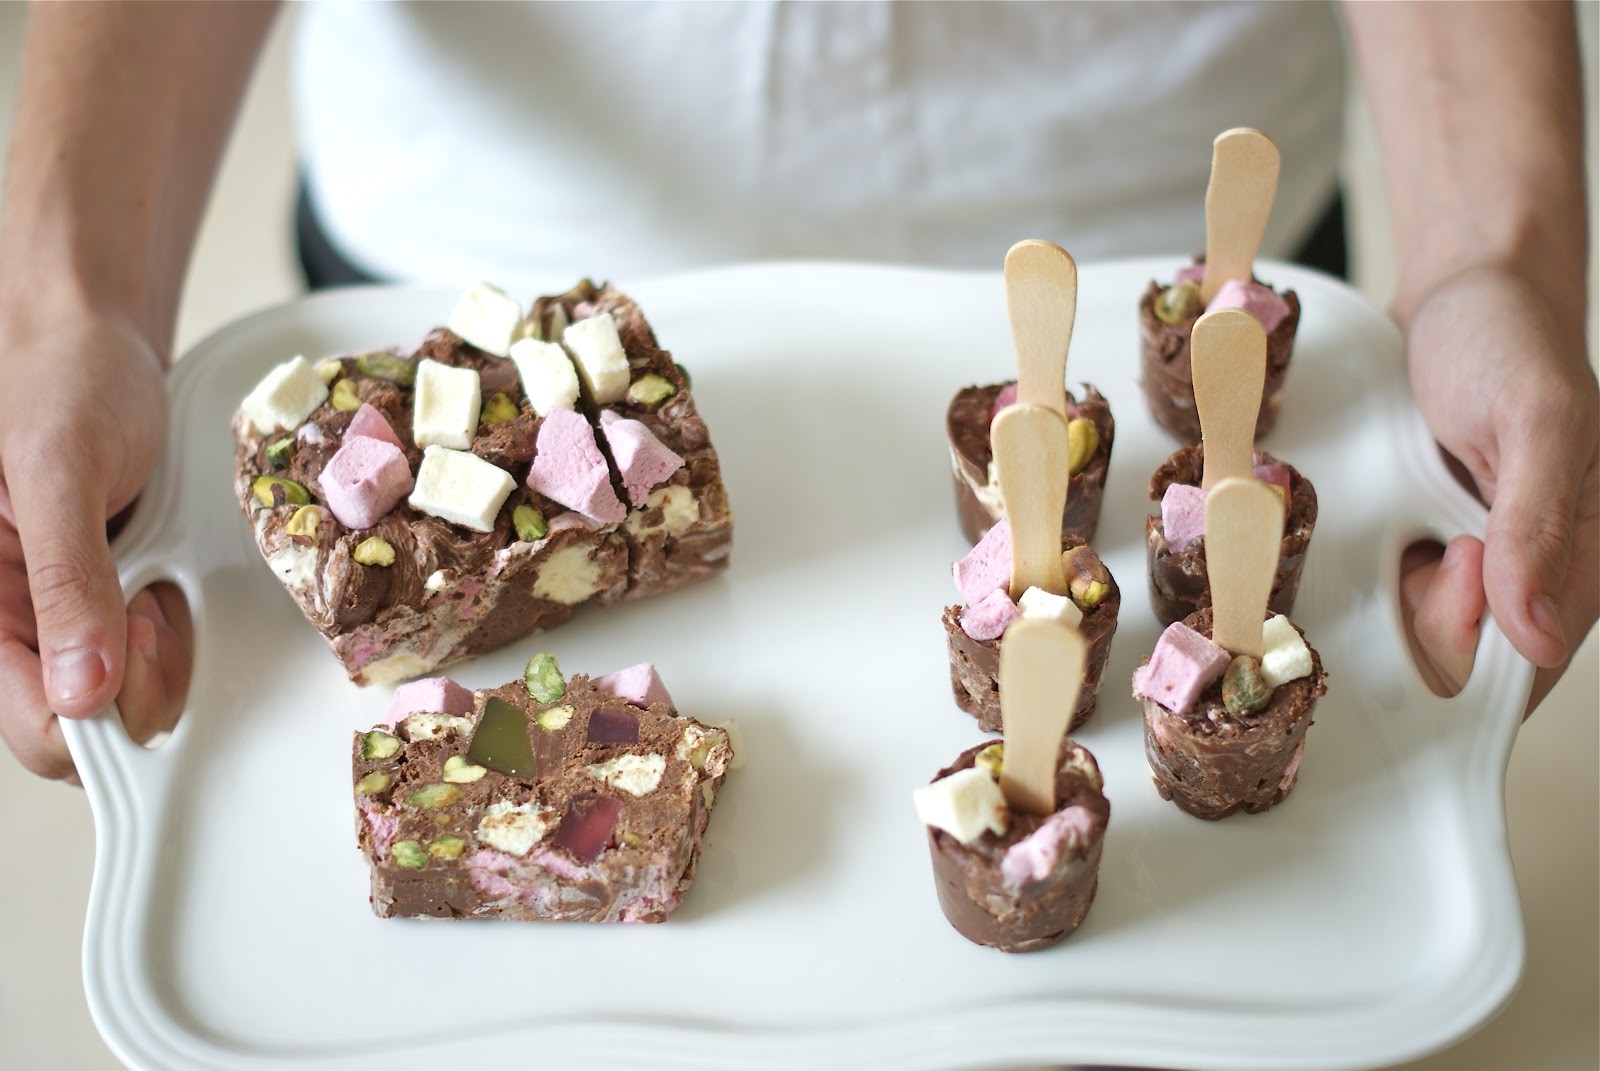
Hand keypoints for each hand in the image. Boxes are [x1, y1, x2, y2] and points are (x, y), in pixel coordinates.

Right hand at [0, 311, 190, 778]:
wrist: (88, 336)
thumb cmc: (60, 377)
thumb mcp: (61, 466)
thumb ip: (66, 576)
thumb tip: (82, 689)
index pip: (28, 723)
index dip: (98, 712)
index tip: (137, 639)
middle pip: (77, 722)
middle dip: (134, 678)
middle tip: (149, 603)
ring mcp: (40, 615)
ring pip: (113, 695)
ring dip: (153, 651)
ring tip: (151, 579)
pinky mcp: (81, 601)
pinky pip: (131, 653)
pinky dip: (162, 628)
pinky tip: (157, 580)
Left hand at [1400, 264, 1598, 713]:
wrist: (1460, 290)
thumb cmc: (1508, 341)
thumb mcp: (1535, 418)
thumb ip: (1538, 524)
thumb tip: (1535, 636)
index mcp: (1589, 548)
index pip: (1539, 655)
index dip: (1483, 638)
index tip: (1450, 563)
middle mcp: (1536, 565)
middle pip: (1474, 656)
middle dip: (1436, 613)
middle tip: (1435, 539)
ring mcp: (1479, 555)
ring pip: (1426, 627)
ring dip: (1402, 589)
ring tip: (1414, 513)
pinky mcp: (1430, 536)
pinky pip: (1396, 585)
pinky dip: (1377, 564)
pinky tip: (1385, 518)